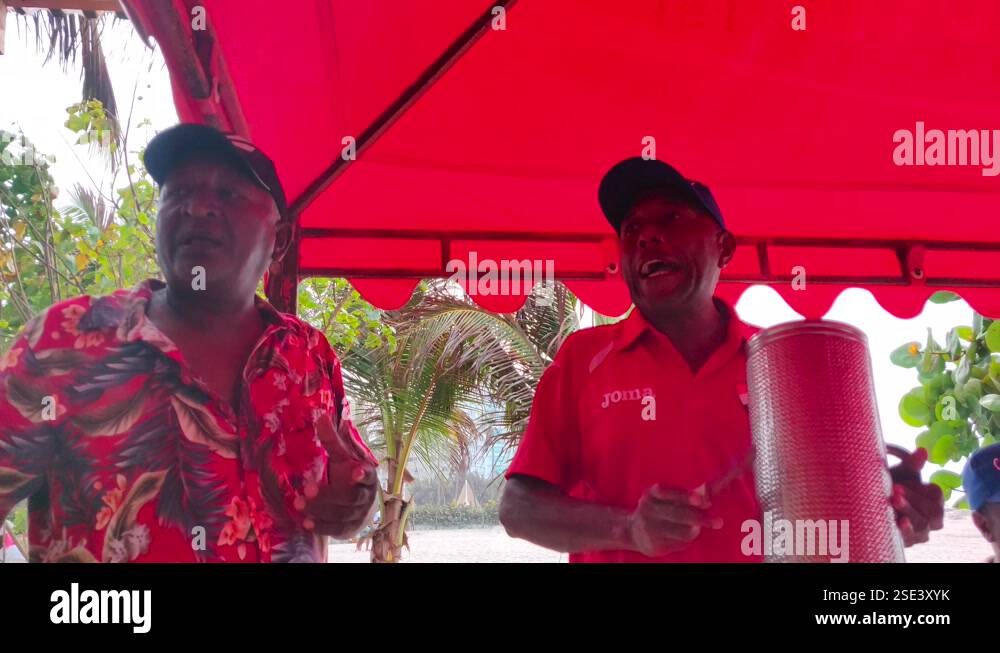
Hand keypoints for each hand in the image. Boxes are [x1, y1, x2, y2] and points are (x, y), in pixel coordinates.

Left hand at [302, 412, 377, 538]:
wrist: (360, 506)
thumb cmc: (348, 475)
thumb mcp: (342, 457)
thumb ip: (333, 440)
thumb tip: (320, 415)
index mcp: (367, 475)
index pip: (369, 474)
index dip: (363, 474)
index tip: (354, 472)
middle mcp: (366, 495)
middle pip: (350, 498)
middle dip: (329, 495)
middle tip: (306, 489)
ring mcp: (358, 514)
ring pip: (341, 514)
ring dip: (319, 510)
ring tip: (298, 503)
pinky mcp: (349, 528)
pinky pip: (336, 529)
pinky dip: (321, 526)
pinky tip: (305, 523)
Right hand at [626, 450, 752, 556]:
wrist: (634, 533)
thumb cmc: (660, 511)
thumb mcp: (669, 498)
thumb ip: (689, 493)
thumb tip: (707, 489)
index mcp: (651, 494)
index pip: (667, 492)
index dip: (686, 496)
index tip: (705, 501)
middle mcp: (647, 509)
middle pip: (678, 514)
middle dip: (700, 518)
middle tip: (718, 522)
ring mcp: (649, 528)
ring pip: (681, 531)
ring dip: (695, 530)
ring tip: (697, 528)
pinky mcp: (654, 545)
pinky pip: (679, 543)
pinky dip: (687, 540)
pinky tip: (684, 536)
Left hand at [886, 445, 944, 545]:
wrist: (871, 500)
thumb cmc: (892, 484)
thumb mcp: (901, 473)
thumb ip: (912, 463)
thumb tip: (922, 450)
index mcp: (933, 498)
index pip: (936, 495)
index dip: (922, 490)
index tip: (903, 483)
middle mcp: (932, 516)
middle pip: (933, 511)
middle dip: (914, 500)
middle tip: (896, 490)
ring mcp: (922, 530)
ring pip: (923, 524)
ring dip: (908, 511)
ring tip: (893, 500)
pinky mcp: (909, 540)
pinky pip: (912, 539)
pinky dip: (907, 531)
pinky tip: (900, 522)